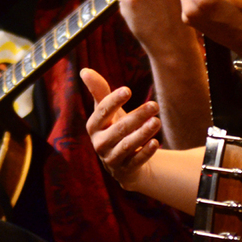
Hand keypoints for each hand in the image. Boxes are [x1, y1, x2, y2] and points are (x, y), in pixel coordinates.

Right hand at [81, 68, 160, 189]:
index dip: (113, 100)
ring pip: (127, 146)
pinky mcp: (124, 171)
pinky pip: (135, 162)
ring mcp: (111, 159)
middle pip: (118, 129)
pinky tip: (156, 142)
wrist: (122, 159)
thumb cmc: (113, 126)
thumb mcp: (107, 110)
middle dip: (137, 116)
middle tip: (154, 105)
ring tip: (157, 121)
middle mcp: (100, 143)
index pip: (102, 112)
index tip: (128, 90)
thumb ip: (98, 90)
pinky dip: (145, 153)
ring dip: (142, 133)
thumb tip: (84, 70)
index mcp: (94, 126)